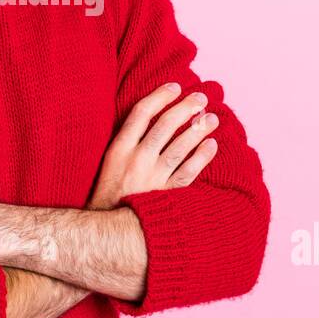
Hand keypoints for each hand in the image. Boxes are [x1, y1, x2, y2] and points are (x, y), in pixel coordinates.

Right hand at [87, 83, 218, 210]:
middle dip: (185, 108)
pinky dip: (201, 158)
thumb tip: (150, 118)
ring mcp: (152, 178)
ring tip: (212, 119)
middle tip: (201, 98)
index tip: (175, 86)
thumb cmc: (107, 193)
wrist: (106, 231)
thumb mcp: (109, 163)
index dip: (160, 96)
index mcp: (119, 149)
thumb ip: (126, 142)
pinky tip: (211, 146)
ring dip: (198, 130)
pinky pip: (188, 172)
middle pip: (165, 125)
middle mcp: (136, 160)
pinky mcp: (165, 195)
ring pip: (180, 147)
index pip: (142, 113)